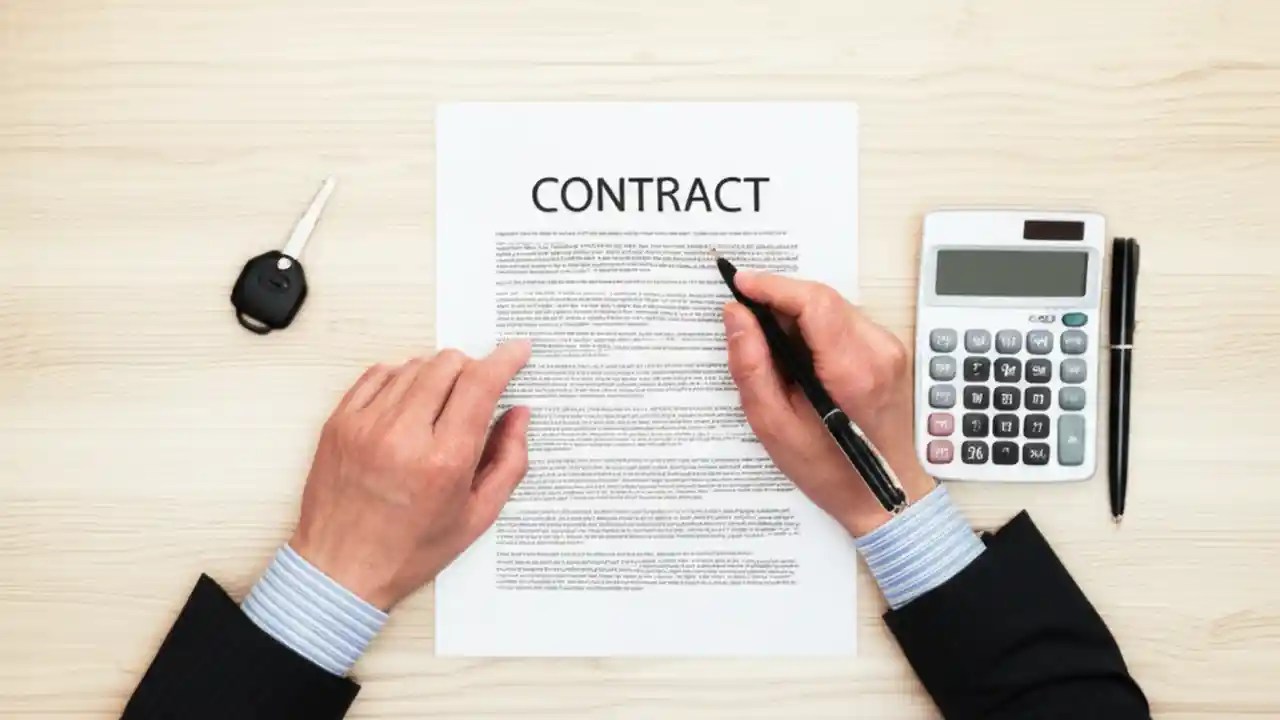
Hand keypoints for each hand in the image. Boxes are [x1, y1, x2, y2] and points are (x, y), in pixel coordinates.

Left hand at [289, 341, 531, 609]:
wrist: (340, 570)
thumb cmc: (408, 550)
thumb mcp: (477, 516)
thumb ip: (509, 460)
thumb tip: (518, 414)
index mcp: (444, 461)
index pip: (481, 384)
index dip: (505, 359)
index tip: (518, 351)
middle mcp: (403, 436)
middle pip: (449, 363)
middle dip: (472, 369)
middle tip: (476, 392)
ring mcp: (366, 425)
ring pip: (414, 364)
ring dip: (437, 374)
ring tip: (439, 408)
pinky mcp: (340, 422)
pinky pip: (378, 374)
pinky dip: (401, 379)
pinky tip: (408, 405)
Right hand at [723, 273, 934, 536]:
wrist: (881, 494)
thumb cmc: (828, 470)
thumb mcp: (774, 425)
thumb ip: (751, 366)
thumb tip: (736, 316)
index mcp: (852, 372)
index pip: (814, 302)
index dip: (773, 286)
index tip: (740, 284)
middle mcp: (878, 352)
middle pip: (823, 299)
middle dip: (780, 300)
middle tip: (745, 318)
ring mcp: (889, 349)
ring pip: (833, 307)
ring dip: (797, 314)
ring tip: (769, 343)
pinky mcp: (889, 352)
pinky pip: (844, 322)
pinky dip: (815, 327)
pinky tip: (798, 354)